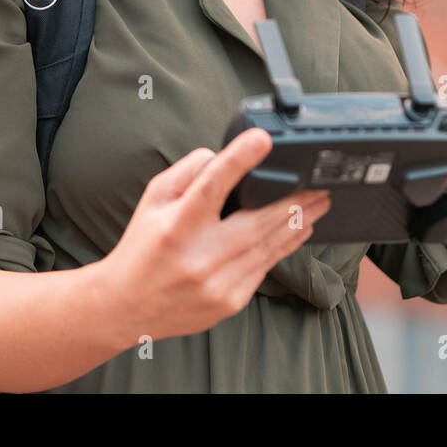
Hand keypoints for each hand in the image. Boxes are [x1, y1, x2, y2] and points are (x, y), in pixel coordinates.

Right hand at [101, 128, 330, 343]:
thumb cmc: (143, 246)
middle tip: (320, 183)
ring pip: (270, 245)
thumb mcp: (154, 199)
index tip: (263, 139)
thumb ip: (189, 173)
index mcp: (175, 226)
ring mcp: (217, 284)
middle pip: (257, 221)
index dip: (239, 160)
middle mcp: (198, 257)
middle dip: (294, 199)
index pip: (211, 186)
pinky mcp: (230, 302)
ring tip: (321, 203)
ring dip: (300, 221)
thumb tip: (227, 157)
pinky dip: (285, 245)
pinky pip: (265, 267)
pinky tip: (300, 230)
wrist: (126, 306)